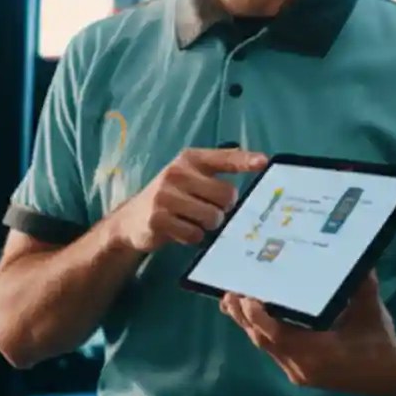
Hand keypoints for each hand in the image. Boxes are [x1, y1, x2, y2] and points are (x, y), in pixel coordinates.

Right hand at [112, 148, 266, 251]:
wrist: (131, 219)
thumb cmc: (171, 195)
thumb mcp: (191, 175)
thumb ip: (218, 169)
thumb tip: (257, 162)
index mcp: (189, 159)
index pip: (224, 158)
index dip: (245, 160)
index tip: (263, 163)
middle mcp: (177, 173)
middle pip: (225, 195)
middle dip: (223, 208)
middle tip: (210, 209)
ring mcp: (166, 196)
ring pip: (212, 217)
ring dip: (208, 225)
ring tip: (193, 220)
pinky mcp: (158, 219)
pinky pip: (194, 234)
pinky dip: (192, 237)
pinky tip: (180, 229)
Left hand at [221, 272, 395, 394]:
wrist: (390, 373)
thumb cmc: (379, 340)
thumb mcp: (371, 308)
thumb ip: (360, 282)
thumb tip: (355, 251)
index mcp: (318, 353)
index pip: (278, 335)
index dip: (258, 316)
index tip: (246, 295)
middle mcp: (302, 366)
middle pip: (264, 340)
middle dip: (244, 316)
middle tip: (229, 290)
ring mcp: (299, 371)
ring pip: (265, 346)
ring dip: (248, 324)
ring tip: (230, 299)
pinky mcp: (299, 370)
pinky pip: (273, 350)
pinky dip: (260, 331)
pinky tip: (250, 315)